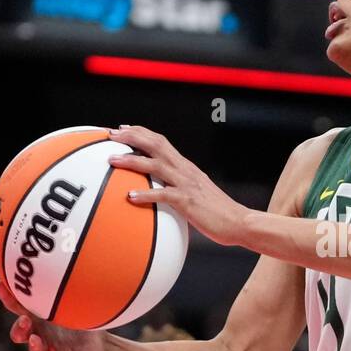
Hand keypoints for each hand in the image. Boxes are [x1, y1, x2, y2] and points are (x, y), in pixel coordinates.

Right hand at [0, 279, 105, 350]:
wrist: (94, 343)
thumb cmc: (78, 318)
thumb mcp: (73, 300)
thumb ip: (68, 287)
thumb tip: (71, 263)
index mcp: (37, 315)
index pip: (17, 305)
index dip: (6, 295)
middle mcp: (38, 331)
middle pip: (19, 331)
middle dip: (18, 327)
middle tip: (25, 321)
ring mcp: (48, 345)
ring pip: (34, 347)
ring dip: (34, 345)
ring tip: (37, 341)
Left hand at [106, 124, 249, 245]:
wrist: (240, 222)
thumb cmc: (218, 213)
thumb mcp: (197, 194)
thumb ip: (179, 188)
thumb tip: (161, 192)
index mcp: (187, 167)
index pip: (162, 142)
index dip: (141, 132)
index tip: (122, 128)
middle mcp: (185, 171)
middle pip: (156, 145)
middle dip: (132, 137)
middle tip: (111, 134)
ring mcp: (187, 185)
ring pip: (155, 165)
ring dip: (131, 161)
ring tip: (112, 159)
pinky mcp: (188, 201)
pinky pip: (163, 195)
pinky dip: (145, 195)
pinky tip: (130, 197)